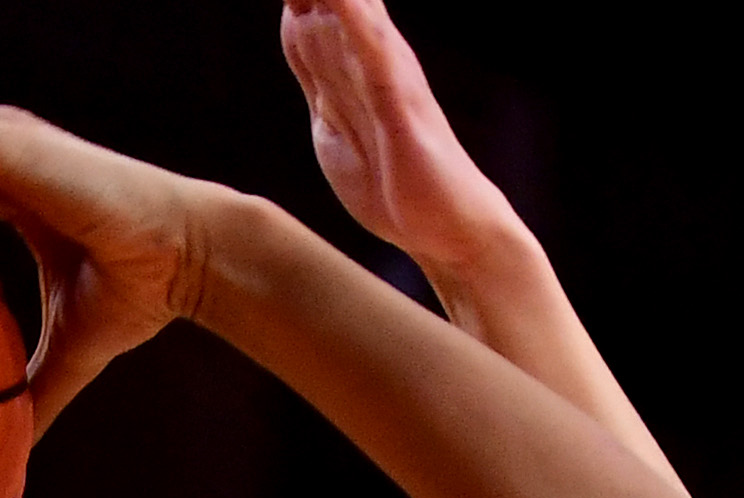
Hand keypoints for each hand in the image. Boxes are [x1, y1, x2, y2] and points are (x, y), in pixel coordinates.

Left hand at [280, 0, 526, 279]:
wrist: (446, 229)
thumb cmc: (394, 186)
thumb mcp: (333, 127)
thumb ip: (316, 76)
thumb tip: (296, 28)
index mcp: (343, 61)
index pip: (301, 3)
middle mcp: (365, 51)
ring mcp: (384, 70)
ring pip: (343, 2)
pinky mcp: (400, 97)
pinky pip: (371, 45)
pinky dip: (351, 12)